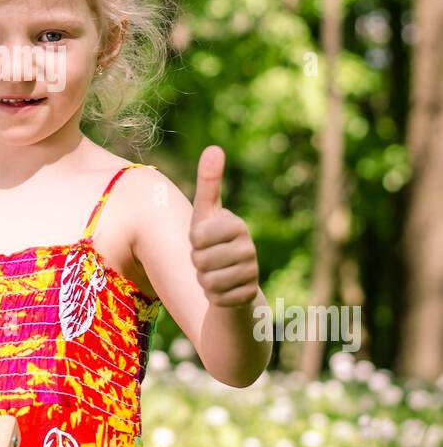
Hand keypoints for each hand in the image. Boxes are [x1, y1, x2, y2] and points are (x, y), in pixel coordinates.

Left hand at [189, 146, 259, 306]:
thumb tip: (214, 147)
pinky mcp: (249, 296)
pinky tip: (223, 290)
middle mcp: (249, 248)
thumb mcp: (206, 212)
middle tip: (208, 258)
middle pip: (200, 260)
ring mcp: (251, 273)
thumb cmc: (212, 239)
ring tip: (215, 272)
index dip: (194, 240)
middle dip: (197, 262)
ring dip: (204, 280)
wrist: (230, 279)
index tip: (202, 238)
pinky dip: (214, 297)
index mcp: (236, 225)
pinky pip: (216, 299)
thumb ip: (209, 182)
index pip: (197, 236)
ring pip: (207, 281)